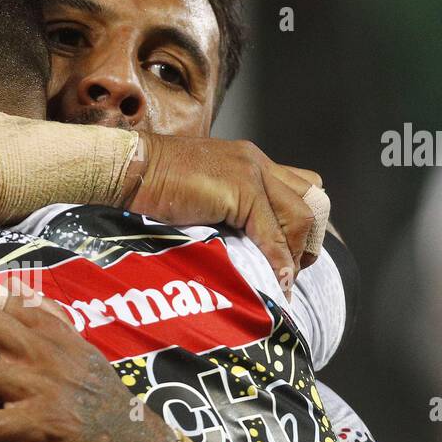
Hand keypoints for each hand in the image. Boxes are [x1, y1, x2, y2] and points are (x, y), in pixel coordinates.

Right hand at [131, 135, 325, 295]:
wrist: (131, 170)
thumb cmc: (153, 187)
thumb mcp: (202, 199)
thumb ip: (227, 214)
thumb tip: (244, 253)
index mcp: (249, 161)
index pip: (299, 188)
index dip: (302, 226)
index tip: (289, 258)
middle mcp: (257, 162)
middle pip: (311, 198)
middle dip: (308, 239)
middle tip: (292, 271)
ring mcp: (251, 172)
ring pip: (299, 215)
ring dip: (294, 254)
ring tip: (282, 280)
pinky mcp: (240, 188)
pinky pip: (271, 231)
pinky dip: (277, 261)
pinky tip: (273, 280)